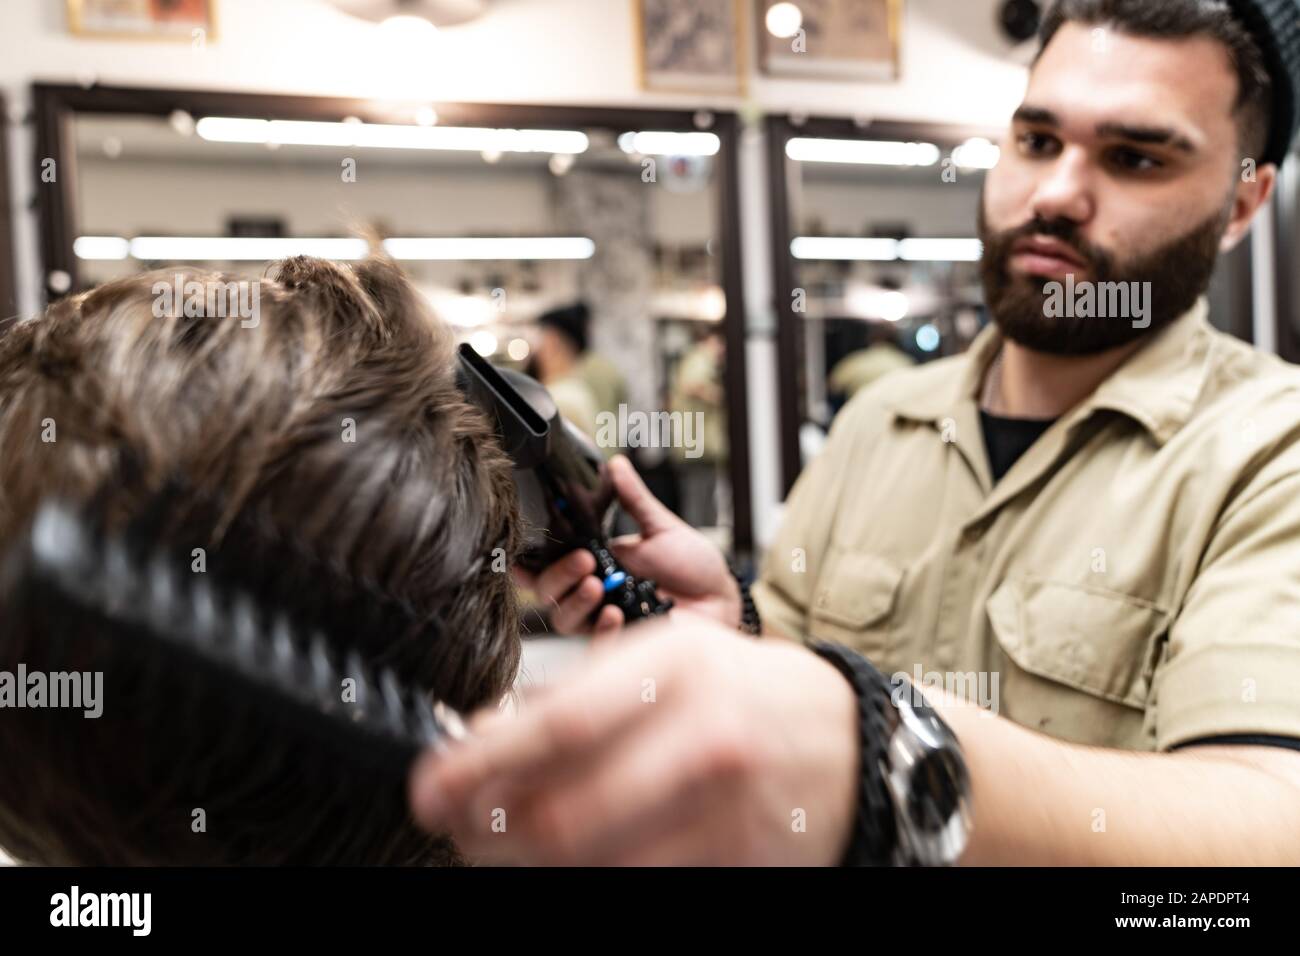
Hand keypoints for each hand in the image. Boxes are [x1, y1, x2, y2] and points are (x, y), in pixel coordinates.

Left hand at [408, 618, 858, 864]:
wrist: (849, 742)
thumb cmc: (744, 693)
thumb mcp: (670, 658)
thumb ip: (578, 692)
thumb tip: (484, 733)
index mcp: (678, 667)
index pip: (558, 725)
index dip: (480, 765)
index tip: (430, 786)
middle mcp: (704, 738)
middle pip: (564, 813)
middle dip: (490, 832)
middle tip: (459, 828)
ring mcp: (727, 811)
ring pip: (594, 865)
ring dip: (531, 864)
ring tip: (508, 846)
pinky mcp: (741, 863)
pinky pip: (643, 885)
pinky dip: (592, 877)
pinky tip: (575, 858)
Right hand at [513, 455, 740, 634]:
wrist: (724, 599)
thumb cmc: (694, 567)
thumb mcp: (662, 528)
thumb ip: (634, 500)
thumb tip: (615, 464)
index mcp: (596, 565)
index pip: (549, 567)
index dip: (529, 565)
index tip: (520, 556)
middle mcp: (595, 596)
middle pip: (551, 595)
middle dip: (558, 577)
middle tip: (584, 560)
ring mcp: (608, 622)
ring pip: (567, 621)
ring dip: (576, 602)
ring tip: (598, 585)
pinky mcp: (628, 645)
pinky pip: (600, 648)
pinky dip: (602, 632)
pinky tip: (614, 615)